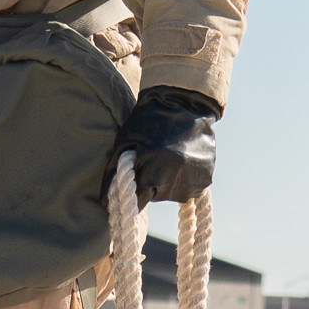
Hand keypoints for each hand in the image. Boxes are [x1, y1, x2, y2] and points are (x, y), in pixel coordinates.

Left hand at [115, 86, 219, 201]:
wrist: (183, 103)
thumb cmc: (146, 122)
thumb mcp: (124, 144)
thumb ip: (113, 176)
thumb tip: (103, 205)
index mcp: (152, 171)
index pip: (137, 201)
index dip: (133, 192)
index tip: (134, 179)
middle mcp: (175, 179)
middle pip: (156, 197)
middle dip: (151, 183)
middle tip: (154, 158)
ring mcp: (193, 180)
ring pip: (174, 193)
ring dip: (169, 181)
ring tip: (170, 156)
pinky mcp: (206, 178)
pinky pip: (190, 187)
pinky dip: (185, 178)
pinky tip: (184, 158)